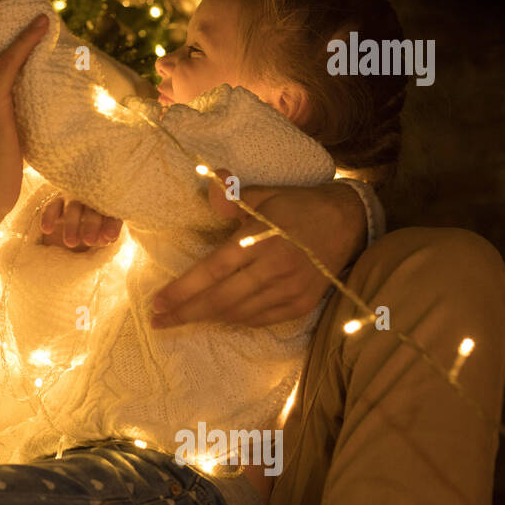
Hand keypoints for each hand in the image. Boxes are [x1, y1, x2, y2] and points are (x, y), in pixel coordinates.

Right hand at [39, 195, 122, 250]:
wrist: (71, 221)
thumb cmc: (93, 229)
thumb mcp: (101, 234)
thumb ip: (104, 236)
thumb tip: (104, 239)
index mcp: (107, 206)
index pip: (112, 213)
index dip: (111, 225)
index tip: (109, 238)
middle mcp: (90, 199)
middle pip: (92, 209)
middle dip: (91, 225)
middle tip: (89, 241)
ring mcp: (72, 198)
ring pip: (72, 208)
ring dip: (72, 225)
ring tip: (70, 243)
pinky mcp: (55, 200)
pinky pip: (51, 206)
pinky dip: (49, 217)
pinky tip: (47, 229)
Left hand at [149, 170, 368, 327]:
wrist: (348, 222)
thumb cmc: (297, 206)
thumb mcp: (263, 194)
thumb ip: (233, 196)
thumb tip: (210, 183)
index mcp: (262, 240)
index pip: (213, 270)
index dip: (183, 289)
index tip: (156, 302)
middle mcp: (276, 270)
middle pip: (221, 299)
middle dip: (186, 312)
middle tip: (158, 321)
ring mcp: (290, 291)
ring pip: (239, 314)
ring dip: (207, 318)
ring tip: (181, 319)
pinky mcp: (301, 305)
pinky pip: (260, 320)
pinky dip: (236, 320)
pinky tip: (217, 318)